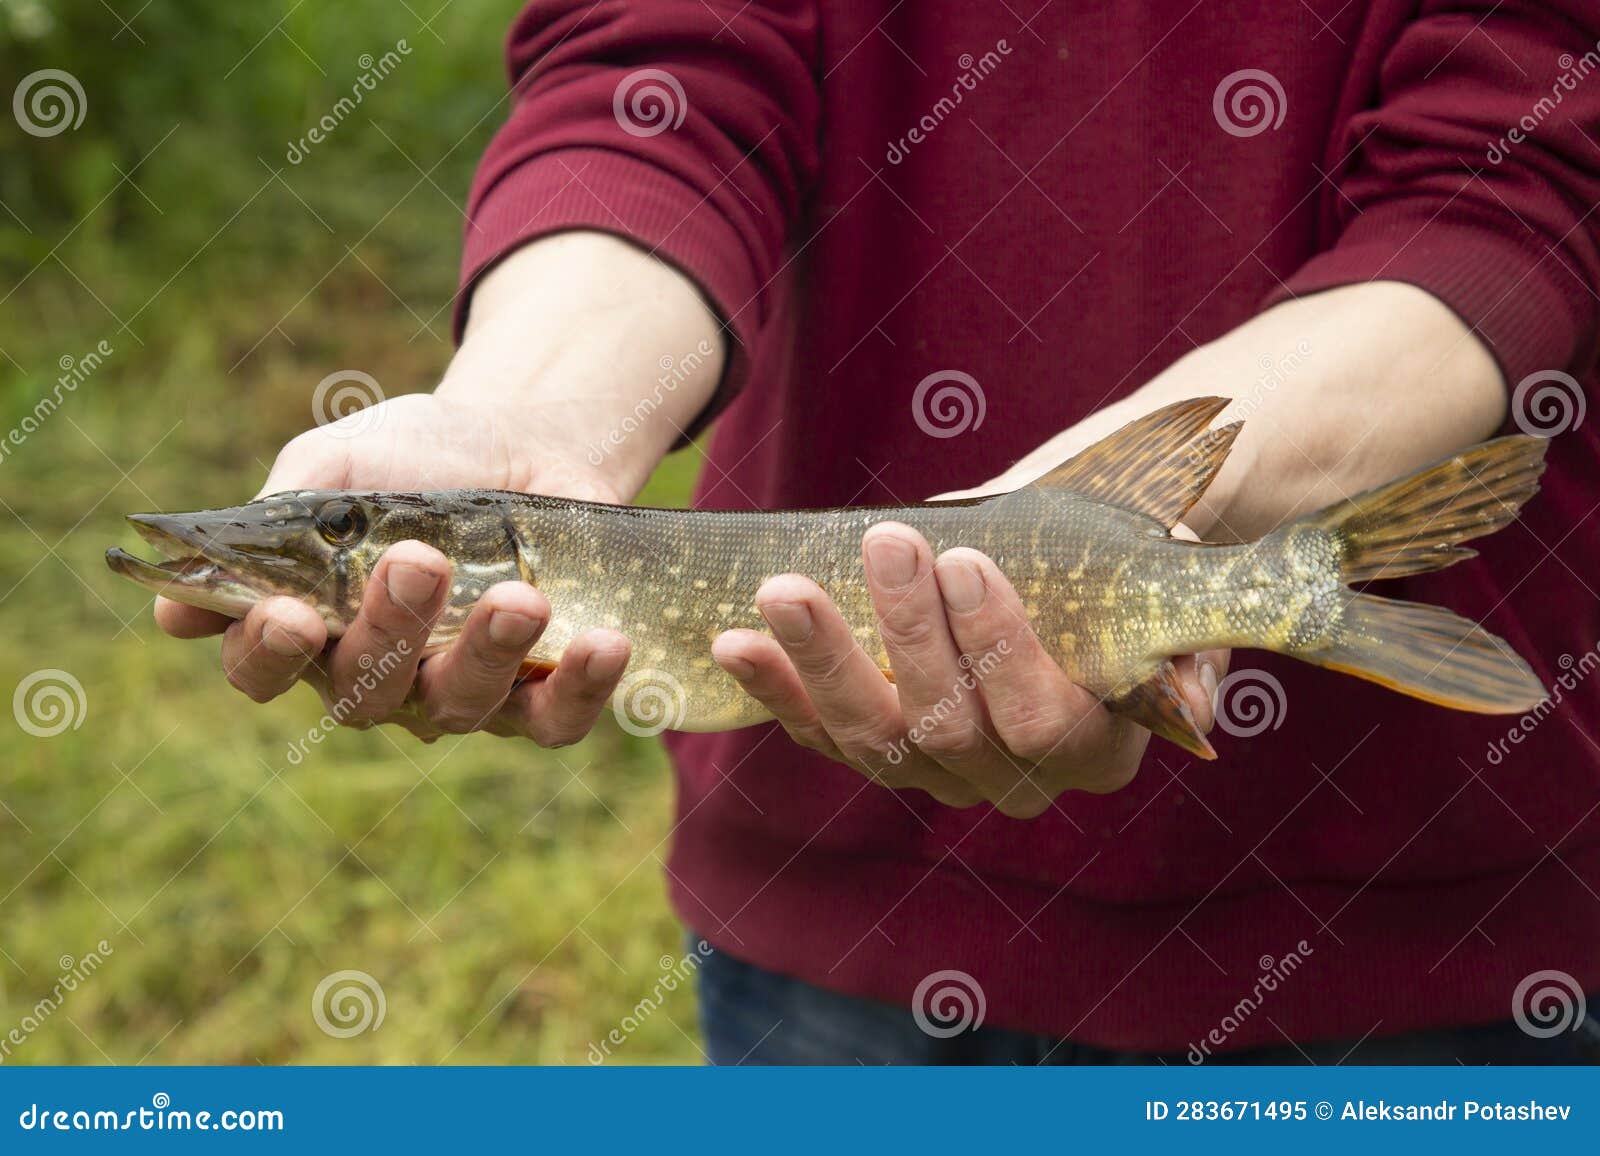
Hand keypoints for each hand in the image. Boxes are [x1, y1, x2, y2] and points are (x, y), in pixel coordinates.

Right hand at [154, 230, 726, 745]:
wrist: (534, 436)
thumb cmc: (421, 454)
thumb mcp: (341, 463)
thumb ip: (272, 525)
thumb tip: (170, 609)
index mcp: (313, 628)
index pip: (264, 670)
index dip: (269, 656)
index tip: (292, 616)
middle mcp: (380, 678)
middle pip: (364, 695)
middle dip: (389, 633)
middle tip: (419, 561)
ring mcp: (463, 695)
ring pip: (459, 709)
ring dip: (486, 653)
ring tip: (520, 596)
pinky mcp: (544, 695)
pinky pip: (556, 721)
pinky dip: (584, 690)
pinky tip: (606, 644)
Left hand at [711, 523, 1227, 815]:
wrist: (1067, 561)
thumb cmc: (1116, 559)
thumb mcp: (1164, 580)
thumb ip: (1177, 625)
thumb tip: (1194, 696)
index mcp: (1097, 748)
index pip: (1044, 721)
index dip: (1002, 648)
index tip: (965, 560)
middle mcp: (1015, 781)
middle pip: (948, 731)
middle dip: (908, 635)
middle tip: (883, 544)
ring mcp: (937, 775)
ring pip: (873, 741)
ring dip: (823, 662)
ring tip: (782, 591)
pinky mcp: (876, 751)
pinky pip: (819, 735)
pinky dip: (776, 690)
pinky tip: (734, 644)